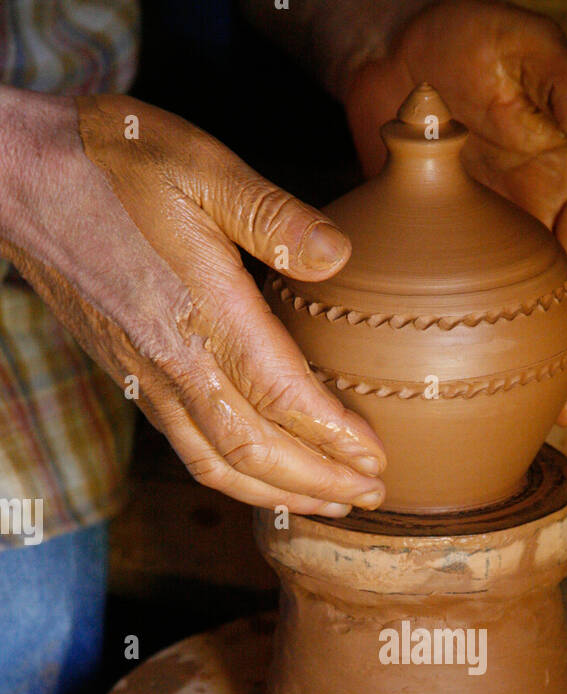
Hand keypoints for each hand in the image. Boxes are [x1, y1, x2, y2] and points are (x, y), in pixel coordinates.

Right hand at [0, 89, 386, 515]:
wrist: (20, 178)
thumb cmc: (114, 162)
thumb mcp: (202, 165)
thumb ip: (274, 215)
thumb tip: (340, 257)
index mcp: (200, 310)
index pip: (280, 396)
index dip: (332, 436)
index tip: (376, 458)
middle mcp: (172, 360)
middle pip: (255, 451)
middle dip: (320, 483)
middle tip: (372, 495)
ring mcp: (148, 378)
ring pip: (220, 464)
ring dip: (282, 494)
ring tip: (334, 504)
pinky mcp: (133, 380)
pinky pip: (190, 449)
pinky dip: (237, 479)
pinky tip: (268, 479)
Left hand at [343, 0, 566, 423]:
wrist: (394, 47)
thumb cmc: (465, 34)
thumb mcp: (521, 45)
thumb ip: (564, 88)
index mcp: (564, 174)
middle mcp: (535, 216)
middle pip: (565, 300)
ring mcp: (493, 239)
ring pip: (520, 313)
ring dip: (530, 365)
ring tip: (533, 418)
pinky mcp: (448, 249)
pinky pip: (466, 303)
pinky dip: (471, 344)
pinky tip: (466, 383)